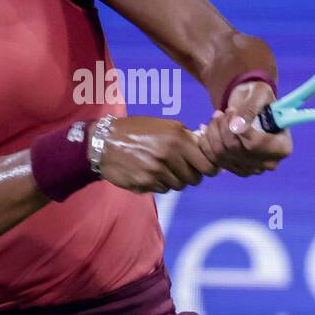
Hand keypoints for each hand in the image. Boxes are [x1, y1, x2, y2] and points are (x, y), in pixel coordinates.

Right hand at [94, 115, 219, 193]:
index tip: (207, 169)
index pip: (207, 164)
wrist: (104, 141)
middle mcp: (168, 154)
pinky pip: (163, 189)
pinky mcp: (145, 183)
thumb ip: (187, 136)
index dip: (210, 169)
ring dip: (174, 180)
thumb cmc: (137, 130)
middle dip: (190, 176)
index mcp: (177, 137)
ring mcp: (156, 170)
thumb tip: (208, 146)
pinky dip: (160, 184)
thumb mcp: (164, 125)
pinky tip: (150, 173)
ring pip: (178, 186)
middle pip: (194, 178)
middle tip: (182, 170)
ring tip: (163, 169)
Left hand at [195, 81, 291, 176]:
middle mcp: (269, 162)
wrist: (250, 106)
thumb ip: (251, 108)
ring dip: (213, 132)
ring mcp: (251, 169)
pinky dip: (206, 142)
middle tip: (221, 112)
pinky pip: (213, 159)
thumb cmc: (259, 97)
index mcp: (282, 146)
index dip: (238, 129)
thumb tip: (237, 125)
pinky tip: (206, 129)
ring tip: (215, 116)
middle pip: (235, 149)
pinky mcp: (235, 169)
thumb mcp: (259, 93)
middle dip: (223, 127)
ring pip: (221, 154)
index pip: (255, 144)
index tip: (231, 110)